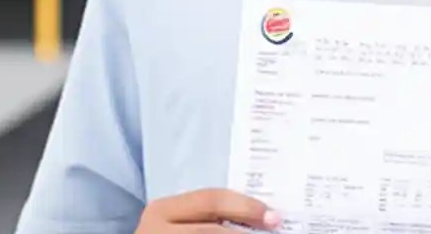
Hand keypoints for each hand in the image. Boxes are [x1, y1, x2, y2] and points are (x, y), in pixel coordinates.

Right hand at [135, 188, 281, 232]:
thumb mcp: (178, 223)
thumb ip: (208, 216)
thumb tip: (260, 215)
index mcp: (161, 210)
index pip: (212, 200)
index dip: (247, 206)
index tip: (274, 216)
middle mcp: (155, 230)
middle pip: (213, 229)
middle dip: (247, 227)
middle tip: (276, 227)